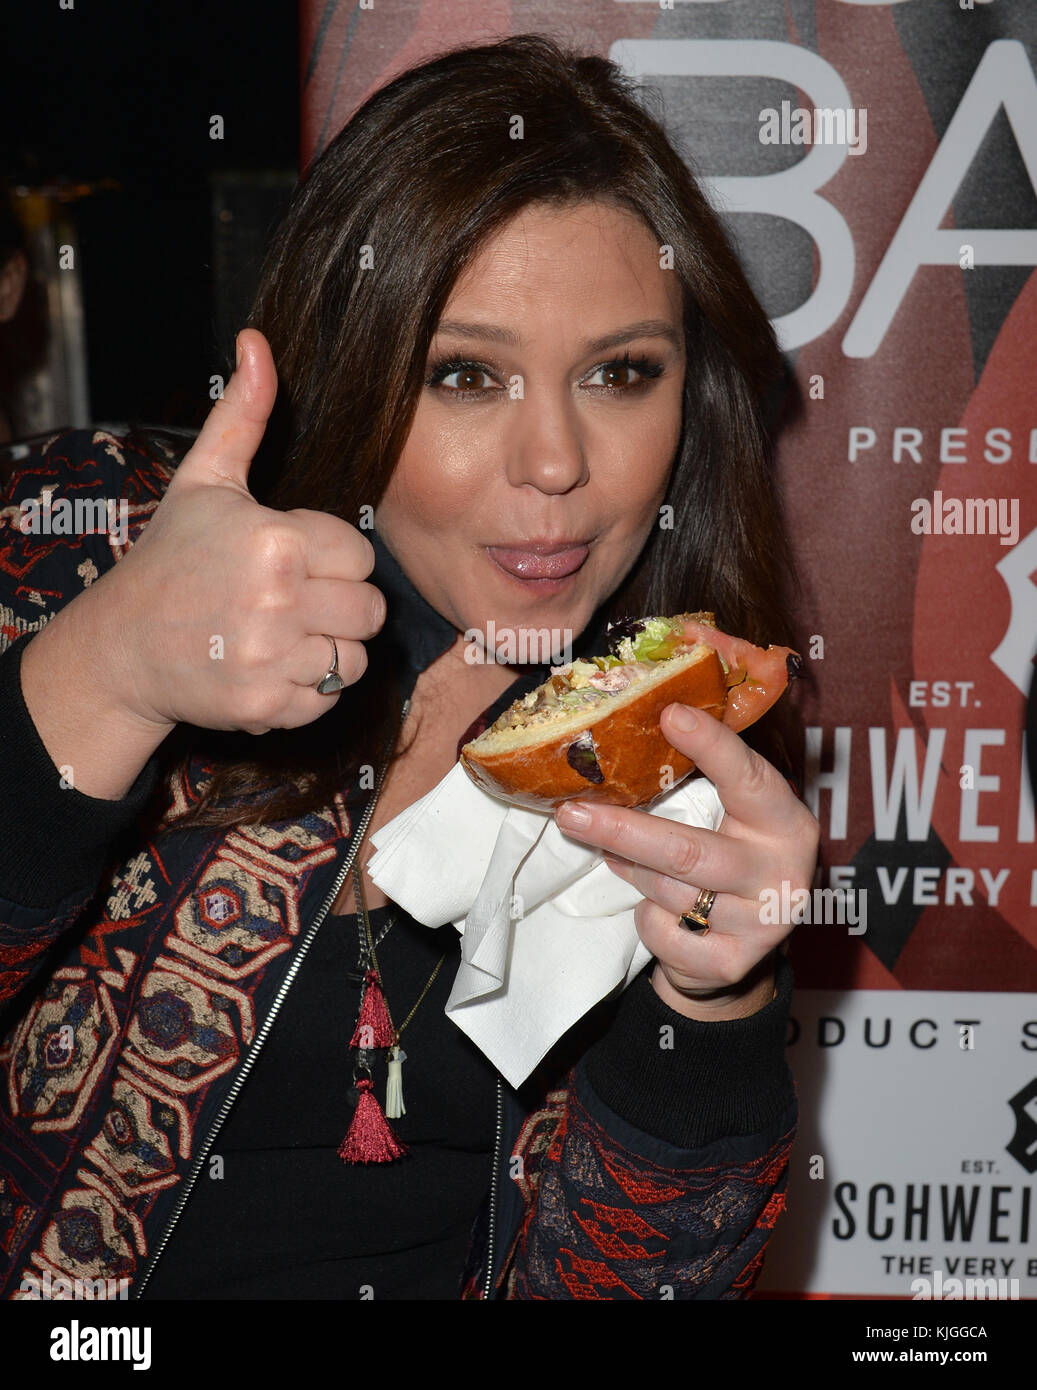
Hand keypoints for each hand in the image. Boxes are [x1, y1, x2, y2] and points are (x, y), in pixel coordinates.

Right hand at [89, 329, 386, 735]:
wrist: (123, 646)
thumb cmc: (171, 559)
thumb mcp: (204, 480)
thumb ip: (243, 416)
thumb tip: (258, 342)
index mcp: (276, 540)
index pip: (361, 556)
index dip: (334, 558)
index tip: (295, 561)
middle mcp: (278, 601)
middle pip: (369, 609)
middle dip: (339, 605)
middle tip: (292, 601)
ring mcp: (272, 658)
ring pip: (356, 658)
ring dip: (329, 650)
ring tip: (284, 634)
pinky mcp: (267, 705)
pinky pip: (329, 699)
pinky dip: (309, 691)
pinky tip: (271, 666)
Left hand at [553, 702, 818, 1018]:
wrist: (743, 950)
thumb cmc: (729, 858)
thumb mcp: (734, 818)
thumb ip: (705, 782)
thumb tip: (634, 731)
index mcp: (786, 823)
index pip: (749, 779)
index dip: (712, 746)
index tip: (669, 714)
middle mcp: (781, 874)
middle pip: (687, 851)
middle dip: (622, 829)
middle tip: (570, 812)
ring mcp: (759, 925)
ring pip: (667, 890)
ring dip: (630, 868)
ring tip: (613, 851)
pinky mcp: (730, 964)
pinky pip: (661, 931)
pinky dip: (646, 916)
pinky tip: (654, 906)